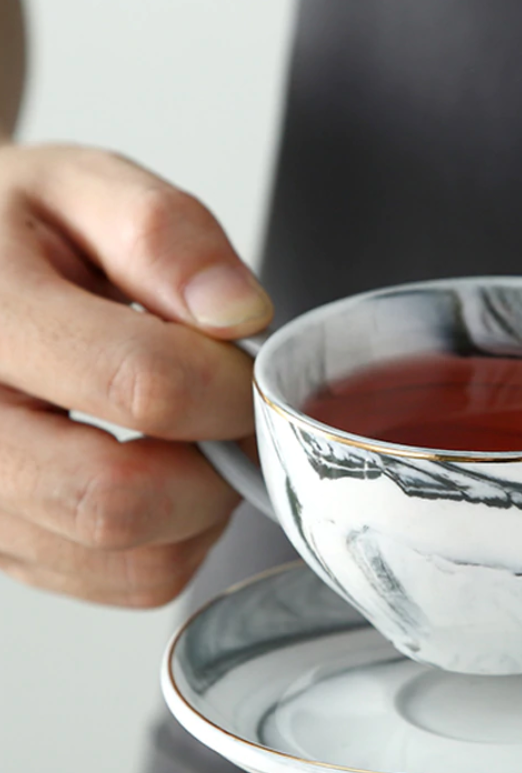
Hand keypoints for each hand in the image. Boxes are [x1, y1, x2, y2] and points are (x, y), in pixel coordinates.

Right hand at [0, 143, 272, 605]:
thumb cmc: (14, 235)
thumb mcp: (82, 190)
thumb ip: (164, 235)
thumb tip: (238, 314)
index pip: (141, 386)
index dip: (229, 386)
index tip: (247, 370)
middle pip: (118, 502)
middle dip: (214, 466)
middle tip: (229, 417)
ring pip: (131, 563)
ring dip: (199, 509)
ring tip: (188, 437)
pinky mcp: (7, 547)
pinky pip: (125, 583)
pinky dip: (174, 540)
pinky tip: (158, 472)